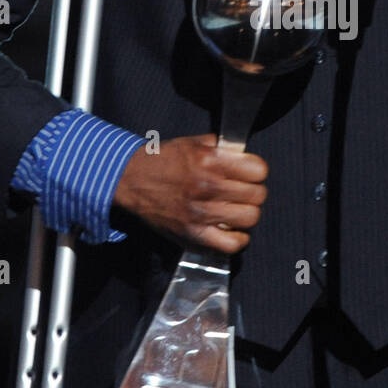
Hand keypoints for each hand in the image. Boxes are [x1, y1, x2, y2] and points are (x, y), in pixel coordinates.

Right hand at [112, 133, 268, 255]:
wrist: (130, 180)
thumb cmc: (160, 161)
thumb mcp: (191, 143)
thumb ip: (220, 147)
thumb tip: (243, 154)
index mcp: (209, 161)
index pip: (258, 170)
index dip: (257, 171)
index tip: (250, 173)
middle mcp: (207, 187)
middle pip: (257, 195)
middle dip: (254, 192)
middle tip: (243, 192)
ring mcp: (200, 213)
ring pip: (249, 218)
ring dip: (247, 213)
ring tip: (237, 209)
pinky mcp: (192, 234)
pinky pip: (230, 244)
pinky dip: (237, 239)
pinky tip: (232, 229)